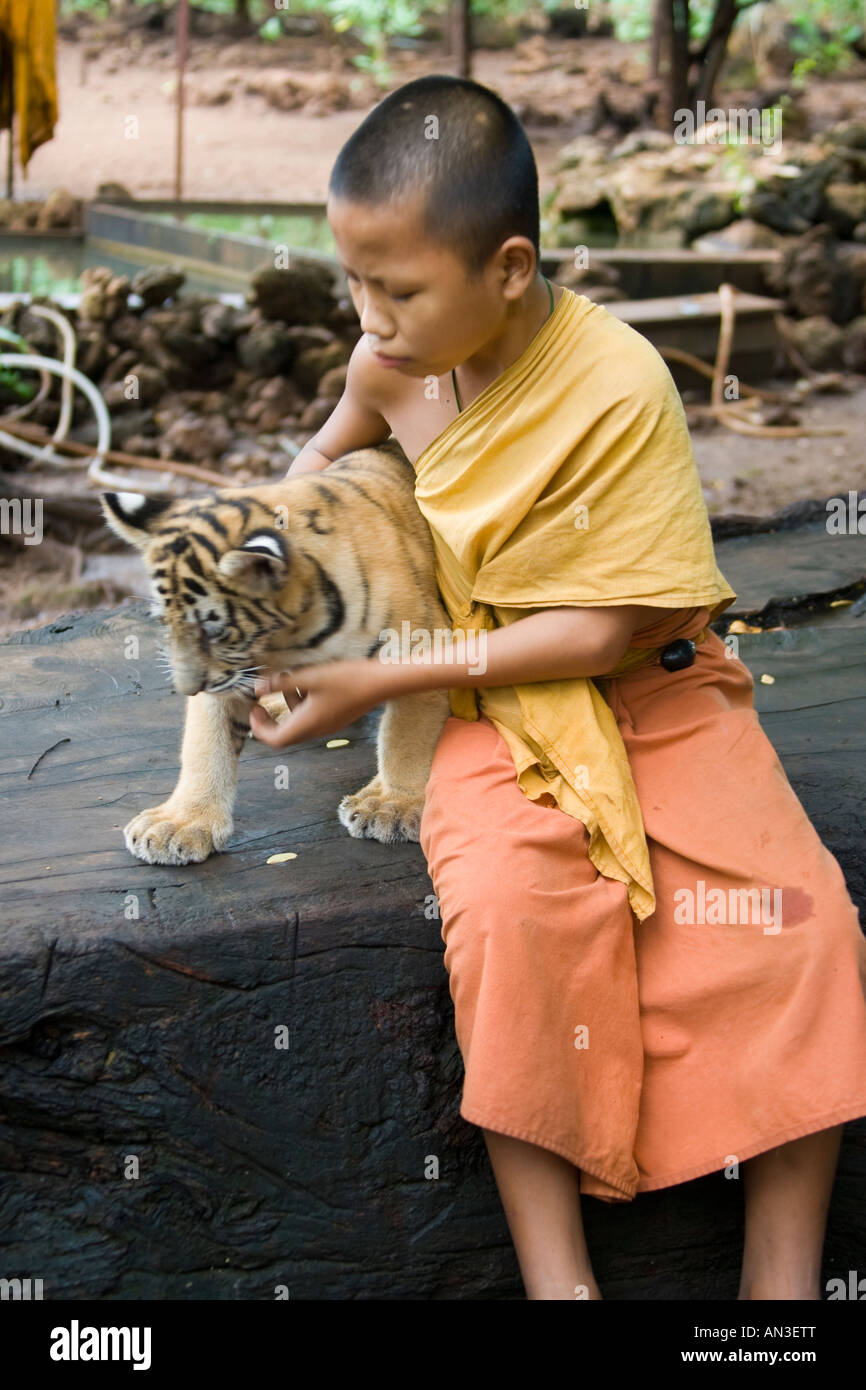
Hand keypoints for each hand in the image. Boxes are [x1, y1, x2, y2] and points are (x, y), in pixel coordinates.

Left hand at [248, 659, 388, 748]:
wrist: (382, 683)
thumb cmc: (348, 679)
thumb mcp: (311, 677)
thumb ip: (282, 683)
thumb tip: (256, 688)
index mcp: (308, 723)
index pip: (275, 739)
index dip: (259, 727)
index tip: (254, 708)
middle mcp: (317, 729)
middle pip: (286, 733)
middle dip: (271, 716)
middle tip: (262, 699)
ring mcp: (328, 725)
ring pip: (299, 721)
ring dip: (288, 703)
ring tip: (287, 677)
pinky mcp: (337, 717)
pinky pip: (312, 715)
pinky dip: (303, 701)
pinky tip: (307, 680)